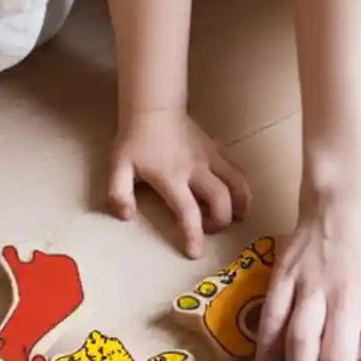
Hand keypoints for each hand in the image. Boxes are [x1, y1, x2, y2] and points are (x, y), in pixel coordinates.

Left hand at [107, 109, 251, 258]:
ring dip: (242, 203)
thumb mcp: (118, 167)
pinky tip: (238, 195)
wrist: (153, 108)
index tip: (195, 252)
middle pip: (221, 199)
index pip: (187, 211)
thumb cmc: (135, 140)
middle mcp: (196, 168)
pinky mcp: (217, 149)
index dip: (193, 234)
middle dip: (222, 220)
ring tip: (239, 217)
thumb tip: (126, 216)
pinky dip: (242, 185)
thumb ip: (119, 193)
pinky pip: (236, 169)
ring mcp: (211, 157)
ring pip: (237, 182)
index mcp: (172, 177)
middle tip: (213, 230)